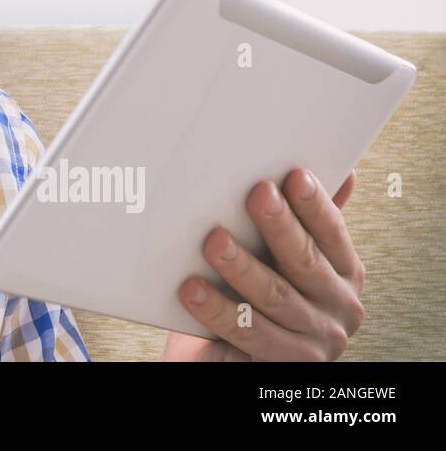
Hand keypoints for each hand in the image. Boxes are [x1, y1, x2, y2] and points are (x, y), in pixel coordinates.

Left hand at [163, 168, 363, 360]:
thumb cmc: (256, 296)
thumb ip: (308, 223)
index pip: (333, 234)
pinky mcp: (281, 364)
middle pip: (305, 262)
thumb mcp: (282, 259)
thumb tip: (343, 172)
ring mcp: (313, 342)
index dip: (316, 205)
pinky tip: (191, 289)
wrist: (229, 358)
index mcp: (344, 275)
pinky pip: (246, 333)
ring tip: (214, 241)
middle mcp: (338, 309)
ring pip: (274, 297)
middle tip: (256, 194)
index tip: (294, 176)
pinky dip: (217, 310)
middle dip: (280, 226)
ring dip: (243, 266)